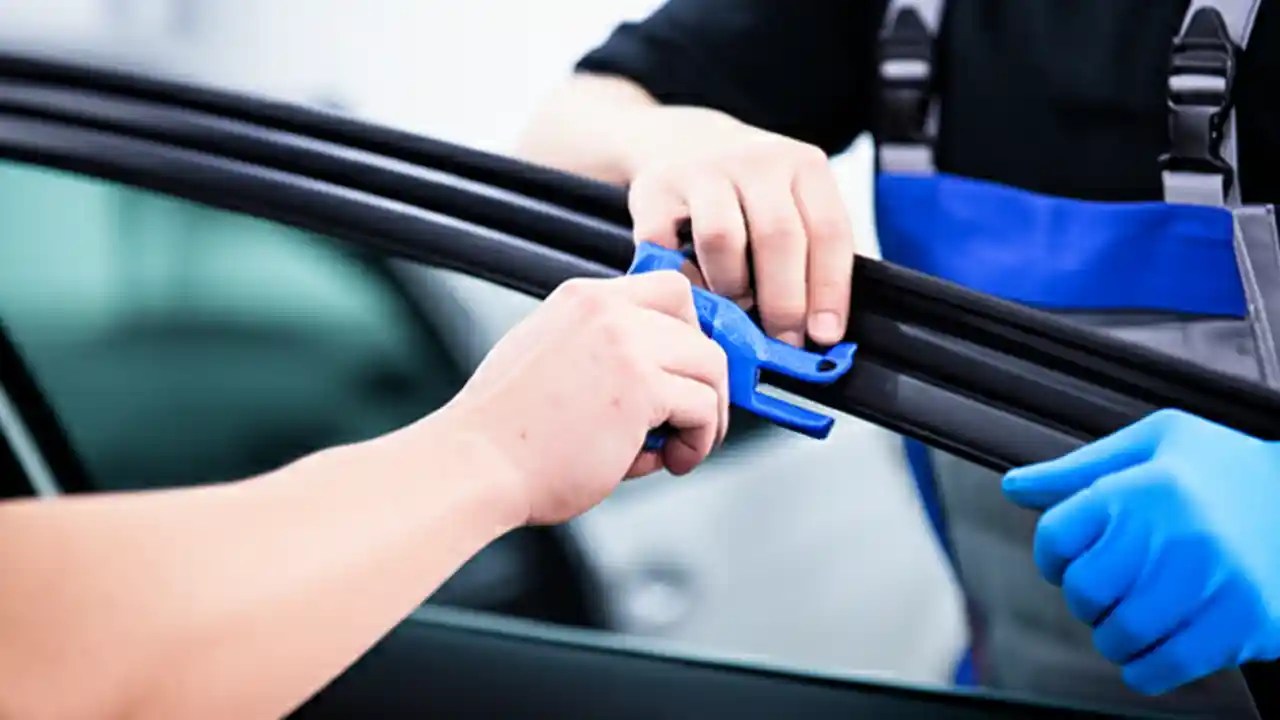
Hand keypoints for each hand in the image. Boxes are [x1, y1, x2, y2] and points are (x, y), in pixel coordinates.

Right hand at [440, 273, 728, 525]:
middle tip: (694, 416)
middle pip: (699, 324)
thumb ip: (600, 354)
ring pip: (711, 365)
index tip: (693, 370)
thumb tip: (660, 380)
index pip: (668, 290)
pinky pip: (703, 407)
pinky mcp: (641, 387)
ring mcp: (626, 344)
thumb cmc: (507, 434)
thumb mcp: (550, 362)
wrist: (476, 464)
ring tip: (680, 447)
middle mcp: (606, 310)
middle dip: (707, 376)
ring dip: (707, 414)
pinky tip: (672, 461)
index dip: (692, 332)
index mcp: (582, 300)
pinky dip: (699, 440)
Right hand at [622, 106, 854, 346]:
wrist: (677, 139)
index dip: (829, 289)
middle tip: (780, 341)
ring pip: (722, 239)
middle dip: (783, 302)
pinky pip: (669, 247)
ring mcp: (702, 170)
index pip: (828, 230)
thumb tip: (821, 329)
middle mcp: (756, 160)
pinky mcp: (655, 188)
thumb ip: (809, 250)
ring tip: (735, 307)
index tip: (824, 335)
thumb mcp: (791, 199)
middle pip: (778, 237)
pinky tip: (695, 290)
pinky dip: (683, 279)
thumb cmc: (746, 190)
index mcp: (803, 164)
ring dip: (731, 287)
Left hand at [1003, 409, 1279, 694]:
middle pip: (1083, 591)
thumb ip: (1078, 469)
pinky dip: (1144, 668)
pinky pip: (1163, 668)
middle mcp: (1176, 534)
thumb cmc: (1225, 469)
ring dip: (1113, 634)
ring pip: (1118, 635)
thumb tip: (1013, 488)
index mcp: (1145, 486)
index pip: (1056, 536)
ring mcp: (1212, 583)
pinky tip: (1153, 647)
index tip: (1074, 556)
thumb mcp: (1156, 444)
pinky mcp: (1244, 625)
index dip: (1053, 554)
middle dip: (1085, 597)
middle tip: (1109, 589)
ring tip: (1135, 614)